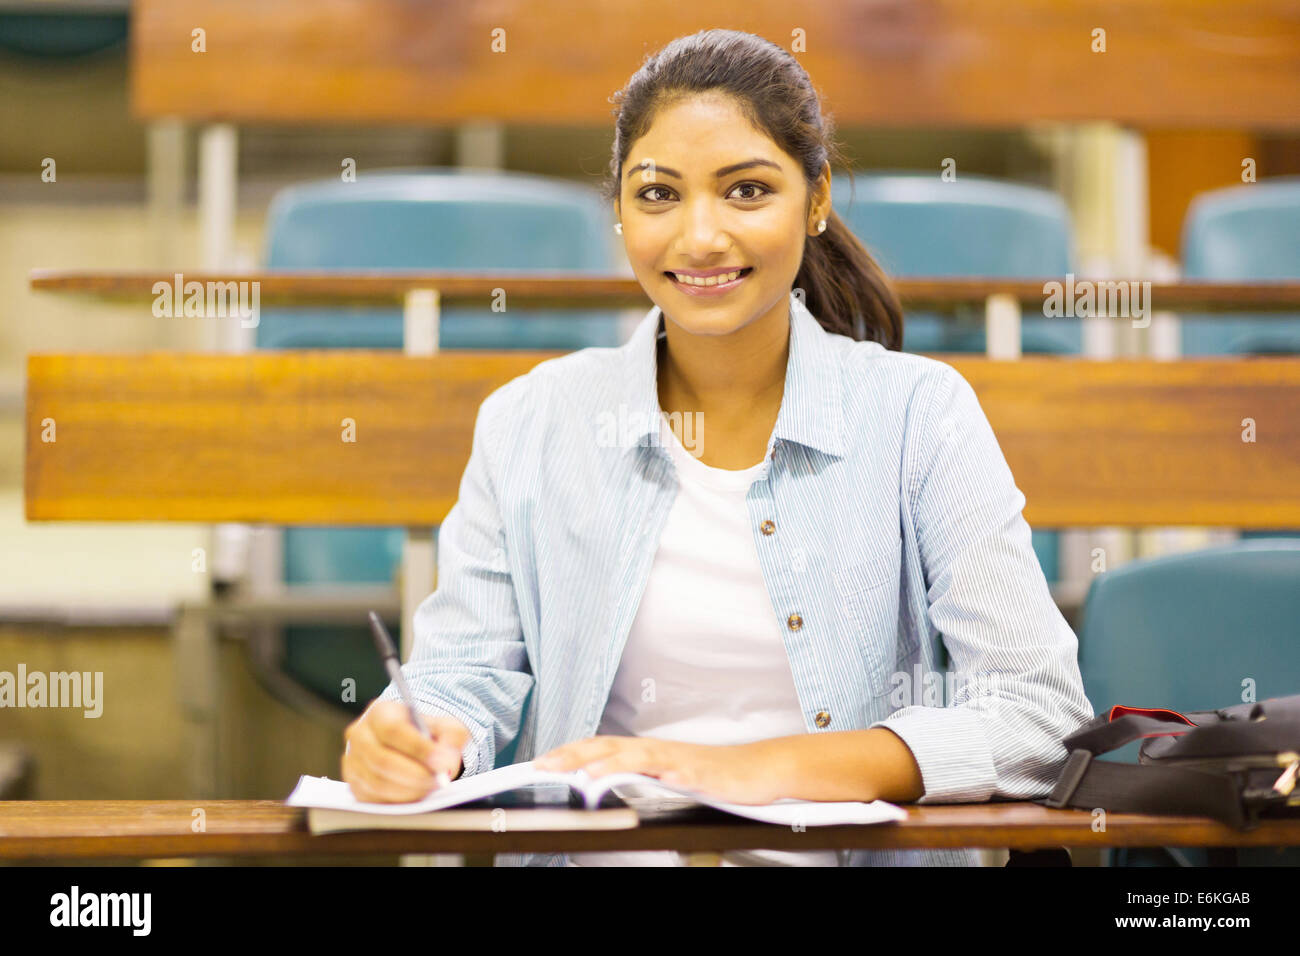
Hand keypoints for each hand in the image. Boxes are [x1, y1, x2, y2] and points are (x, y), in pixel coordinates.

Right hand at [342, 701, 468, 802]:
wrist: (410, 743)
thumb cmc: (427, 733)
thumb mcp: (445, 726)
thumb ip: (452, 737)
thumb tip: (445, 761)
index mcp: (380, 712)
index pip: (394, 731)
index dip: (419, 749)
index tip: (443, 762)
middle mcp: (359, 735)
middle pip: (383, 760)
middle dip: (417, 774)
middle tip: (440, 780)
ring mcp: (352, 761)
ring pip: (378, 783)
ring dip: (410, 789)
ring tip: (432, 785)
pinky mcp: (354, 783)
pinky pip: (374, 798)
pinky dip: (399, 800)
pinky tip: (417, 792)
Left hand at [534, 736, 786, 804]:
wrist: (757, 770)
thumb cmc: (713, 775)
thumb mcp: (668, 778)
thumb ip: (639, 779)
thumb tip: (603, 785)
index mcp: (647, 754)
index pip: (601, 748)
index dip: (570, 753)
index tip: (541, 762)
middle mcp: (659, 751)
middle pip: (610, 747)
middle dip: (575, 755)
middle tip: (545, 764)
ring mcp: (680, 760)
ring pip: (638, 756)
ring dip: (609, 762)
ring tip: (582, 772)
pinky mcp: (702, 772)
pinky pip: (680, 771)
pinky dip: (663, 773)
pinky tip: (652, 779)